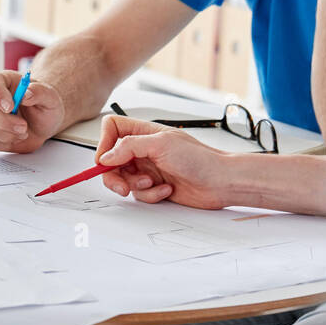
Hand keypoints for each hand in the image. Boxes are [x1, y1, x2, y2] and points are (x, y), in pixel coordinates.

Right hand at [0, 70, 64, 153]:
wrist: (43, 125)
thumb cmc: (44, 107)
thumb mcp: (50, 97)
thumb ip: (40, 92)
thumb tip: (26, 94)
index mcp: (4, 81)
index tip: (10, 106)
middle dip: (5, 121)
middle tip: (23, 126)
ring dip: (7, 134)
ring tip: (23, 131)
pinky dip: (5, 142)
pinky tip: (16, 137)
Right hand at [95, 116, 230, 209]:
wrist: (220, 183)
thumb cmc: (200, 159)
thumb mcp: (161, 144)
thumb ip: (129, 147)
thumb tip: (107, 156)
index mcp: (144, 133)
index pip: (112, 129)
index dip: (105, 143)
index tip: (106, 159)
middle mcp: (144, 150)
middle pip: (112, 160)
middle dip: (114, 175)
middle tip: (121, 186)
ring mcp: (148, 169)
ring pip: (123, 179)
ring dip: (137, 186)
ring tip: (153, 183)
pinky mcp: (154, 187)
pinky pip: (139, 194)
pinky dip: (151, 194)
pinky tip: (166, 190)